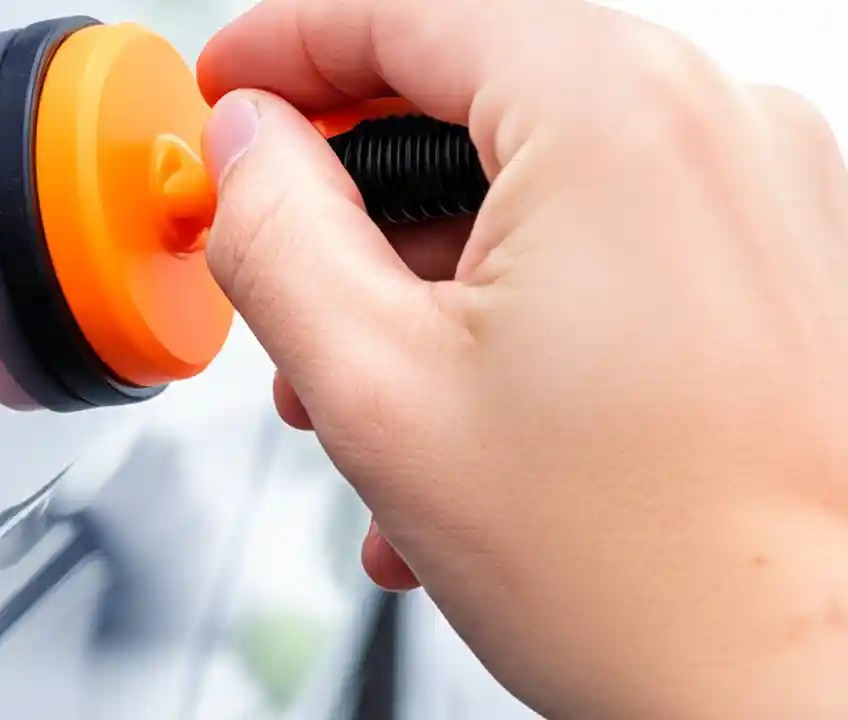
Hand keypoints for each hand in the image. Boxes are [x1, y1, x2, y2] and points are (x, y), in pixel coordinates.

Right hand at [199, 0, 847, 716]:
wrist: (813, 700)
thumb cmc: (646, 576)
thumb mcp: (378, 390)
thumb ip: (276, 234)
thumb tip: (247, 148)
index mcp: (617, 116)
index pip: (406, 14)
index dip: (287, 48)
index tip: (225, 93)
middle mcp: (714, 129)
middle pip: (466, 103)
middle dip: (349, 207)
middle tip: (282, 298)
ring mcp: (765, 197)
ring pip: (529, 186)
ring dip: (423, 283)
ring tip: (370, 406)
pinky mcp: (778, 266)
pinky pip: (603, 243)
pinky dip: (509, 311)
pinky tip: (462, 425)